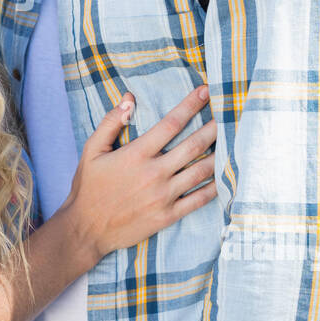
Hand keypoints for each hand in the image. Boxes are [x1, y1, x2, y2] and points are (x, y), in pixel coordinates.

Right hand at [64, 84, 216, 260]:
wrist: (86, 229)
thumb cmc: (88, 187)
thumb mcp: (91, 151)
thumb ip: (110, 123)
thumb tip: (128, 99)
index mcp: (136, 154)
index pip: (170, 123)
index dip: (191, 105)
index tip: (206, 91)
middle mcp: (154, 173)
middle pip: (193, 145)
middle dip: (214, 127)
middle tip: (229, 114)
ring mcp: (163, 196)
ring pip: (201, 171)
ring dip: (219, 154)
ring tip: (233, 141)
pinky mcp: (168, 216)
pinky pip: (198, 200)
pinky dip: (214, 187)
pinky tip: (225, 176)